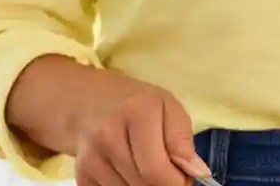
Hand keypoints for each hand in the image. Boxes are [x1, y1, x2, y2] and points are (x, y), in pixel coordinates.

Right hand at [75, 77, 211, 185]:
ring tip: (146, 168)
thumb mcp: (168, 107)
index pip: (157, 171)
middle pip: (143, 185)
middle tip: (168, 173)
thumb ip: (182, 140)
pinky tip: (128, 173)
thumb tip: (197, 173)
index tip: (184, 180)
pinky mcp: (82, 176)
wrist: (89, 102)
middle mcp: (108, 136)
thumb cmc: (137, 105)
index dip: (177, 183)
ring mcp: (90, 158)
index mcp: (136, 113)